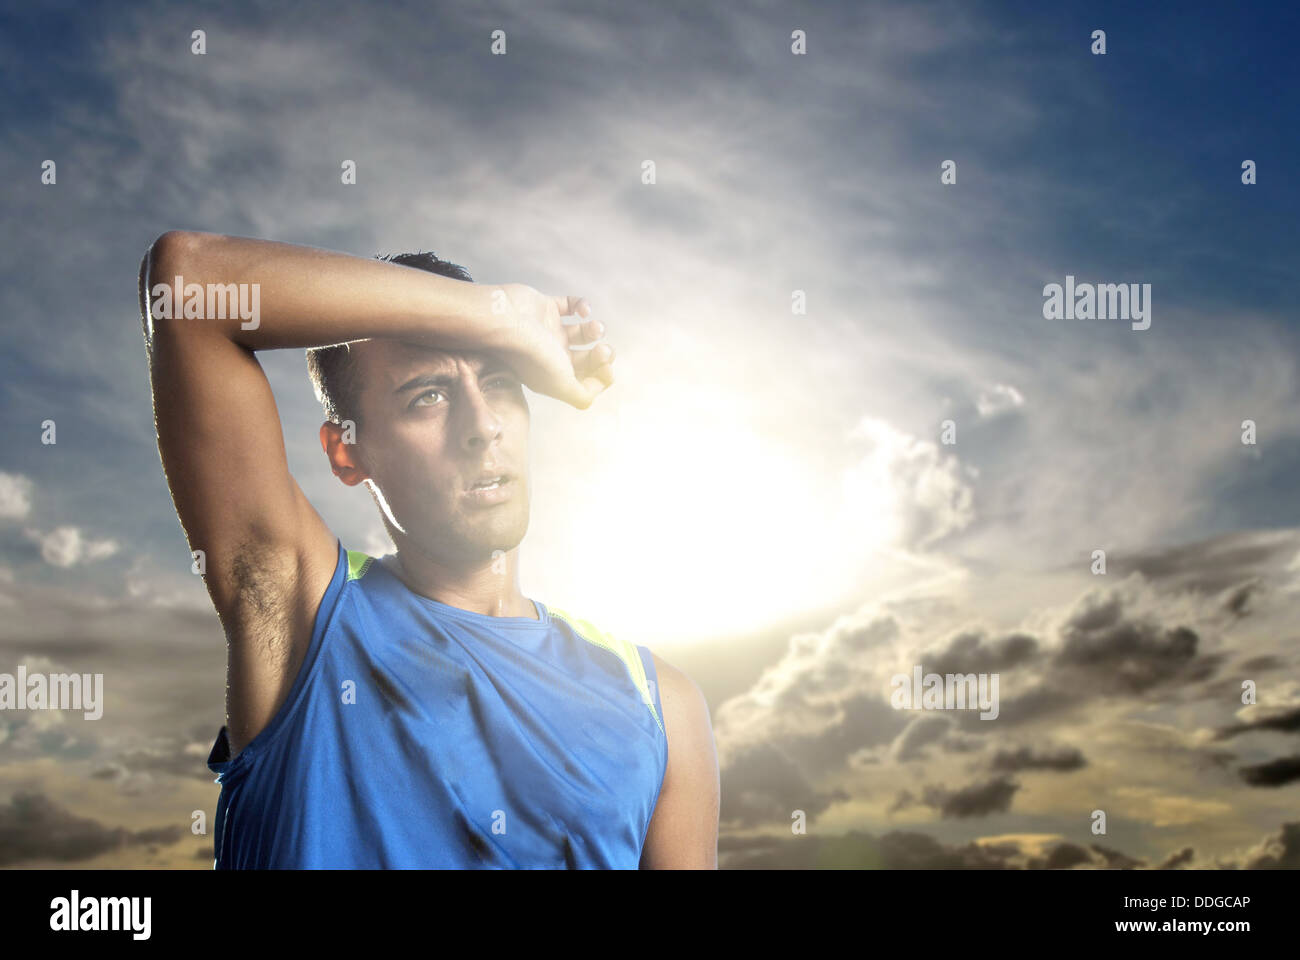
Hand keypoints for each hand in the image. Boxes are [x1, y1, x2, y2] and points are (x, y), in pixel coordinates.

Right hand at [494, 282, 614, 408]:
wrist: (504, 320)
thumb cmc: (530, 353)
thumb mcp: (561, 385)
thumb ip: (582, 396)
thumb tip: (599, 386)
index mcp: (553, 377)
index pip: (585, 381)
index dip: (601, 376)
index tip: (606, 367)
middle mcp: (551, 355)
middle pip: (586, 358)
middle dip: (602, 354)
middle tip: (603, 349)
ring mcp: (548, 331)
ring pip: (582, 332)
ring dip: (596, 330)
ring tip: (595, 328)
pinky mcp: (545, 308)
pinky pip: (570, 305)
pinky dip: (582, 305)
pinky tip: (583, 310)